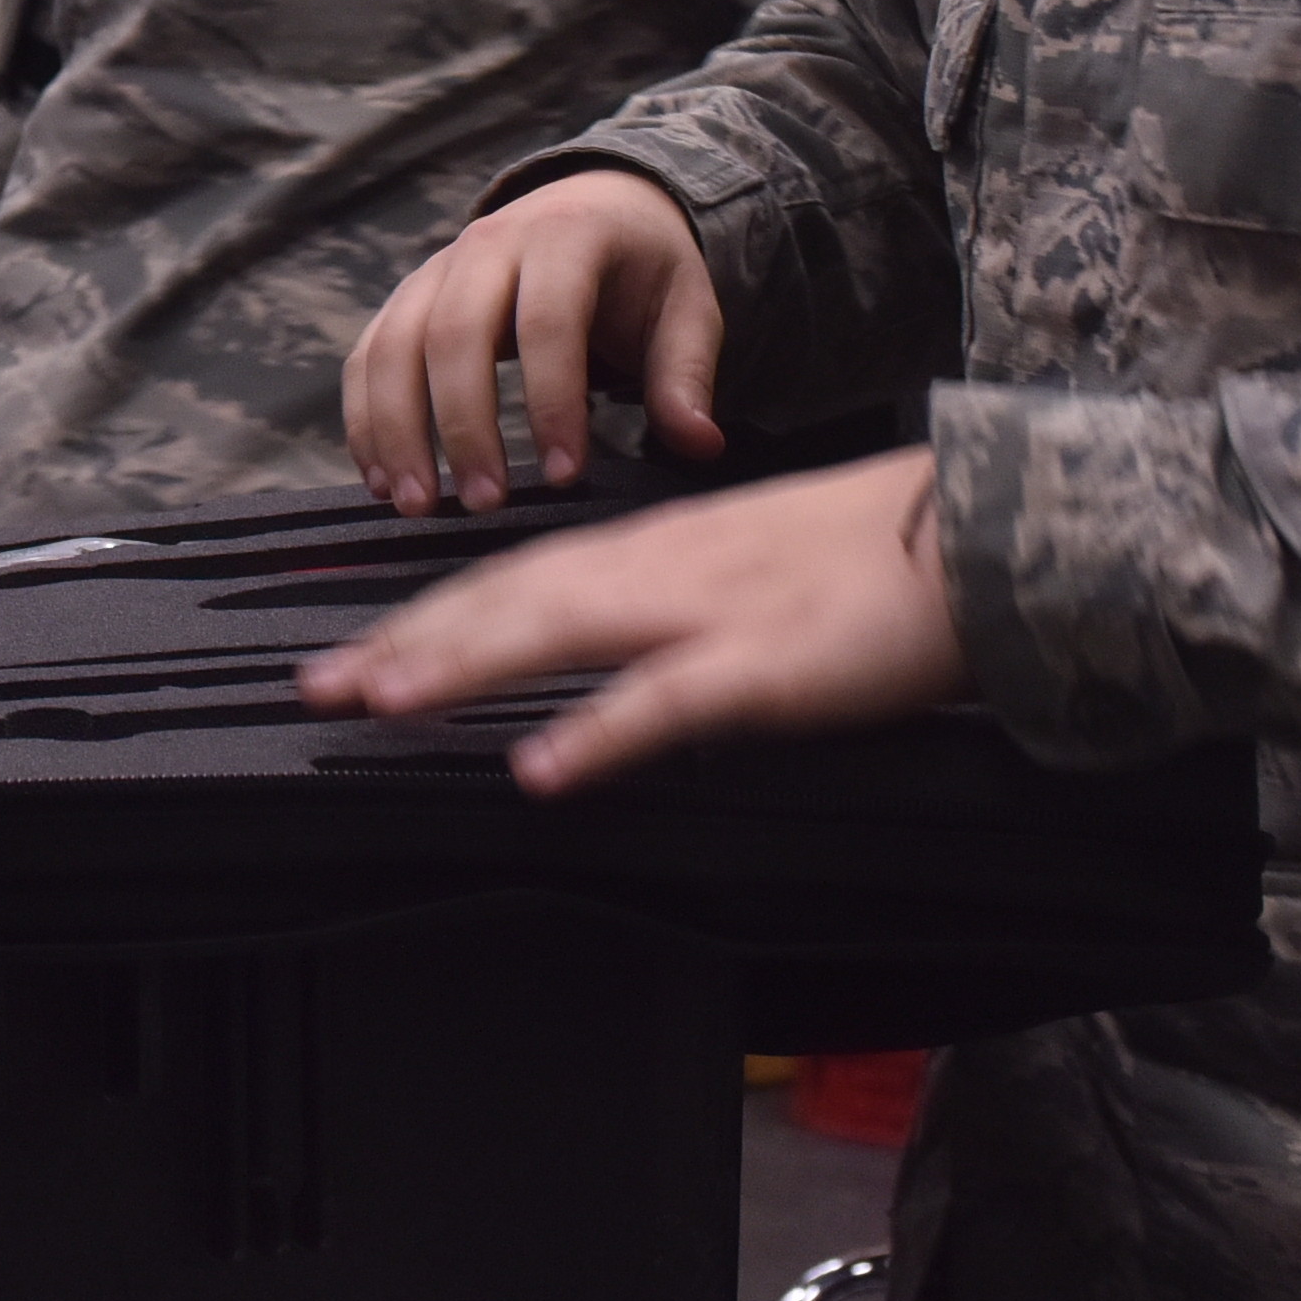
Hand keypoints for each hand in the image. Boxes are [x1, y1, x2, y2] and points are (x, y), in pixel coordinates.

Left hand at [298, 451, 962, 793]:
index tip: (354, 655)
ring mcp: (710, 612)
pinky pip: (667, 700)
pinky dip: (597, 731)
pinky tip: (538, 767)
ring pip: (561, 629)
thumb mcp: (741, 570)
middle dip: (410, 642)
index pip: (515, 578)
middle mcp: (661, 567)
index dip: (429, 615)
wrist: (980, 533)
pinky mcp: (767, 665)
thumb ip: (664, 601)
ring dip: (464, 664)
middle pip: (510, 598)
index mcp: (655, 549)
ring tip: (384, 701)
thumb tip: (591, 646)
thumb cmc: (866, 563)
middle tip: (320, 688)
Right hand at [342, 170, 728, 509]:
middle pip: (454, 332)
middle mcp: (490, 242)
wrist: (595, 203)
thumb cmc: (642, 270)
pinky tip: (380, 479)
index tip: (564, 475)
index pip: (549, 321)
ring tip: (417, 504)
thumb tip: (701, 445)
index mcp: (567, 237)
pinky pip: (368, 355)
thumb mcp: (687, 308)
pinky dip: (364, 418)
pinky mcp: (406, 297)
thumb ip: (686, 374)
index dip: (552, 401)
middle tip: (483, 504)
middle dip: (462, 425)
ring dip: (397, 429)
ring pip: (394, 344)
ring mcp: (437, 268)